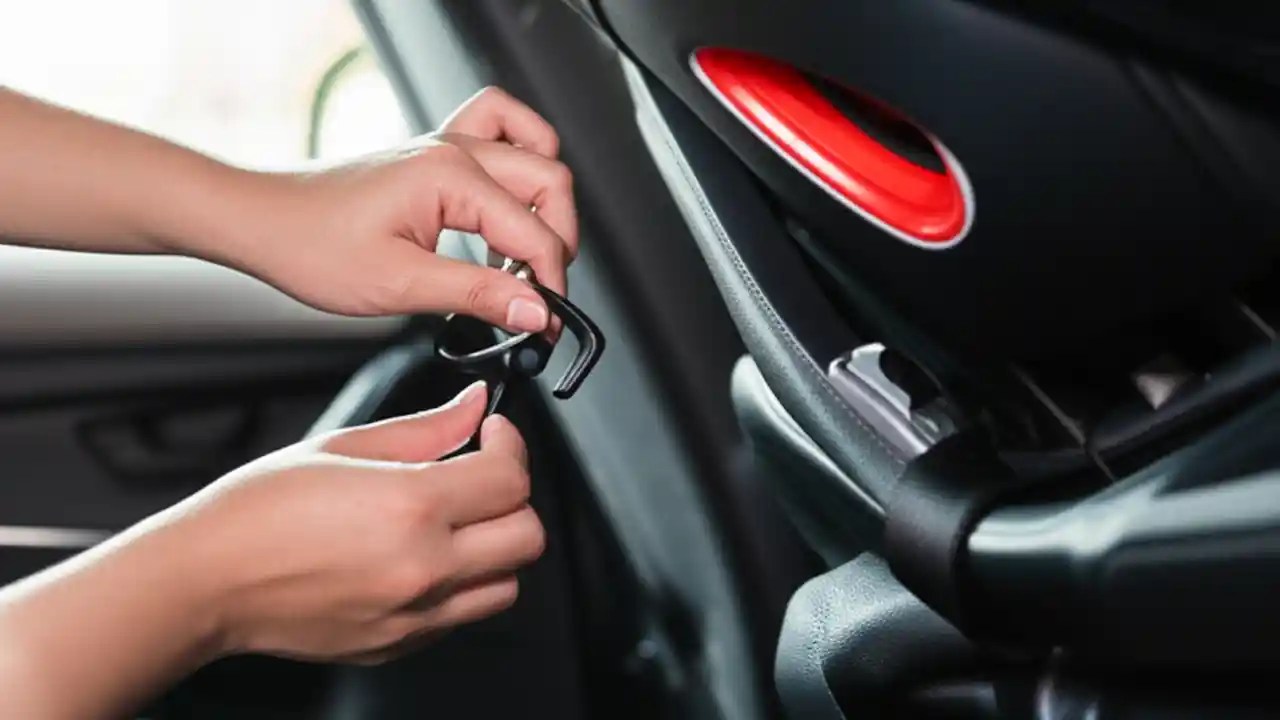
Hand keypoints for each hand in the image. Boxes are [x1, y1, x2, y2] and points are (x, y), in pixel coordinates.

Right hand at [168, 382, 544, 662]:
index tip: (494, 437)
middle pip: (527, 536)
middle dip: (514, 499)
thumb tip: (472, 405)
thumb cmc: (258, 512)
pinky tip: (425, 557)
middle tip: (483, 477)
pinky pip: (464, 614)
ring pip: (508, 583)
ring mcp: (414, 613)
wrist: (207, 581)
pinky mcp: (401, 643)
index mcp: (410, 506)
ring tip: (459, 522)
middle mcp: (421, 566)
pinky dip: (462, 585)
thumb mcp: (344, 447)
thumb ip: (425, 428)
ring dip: (496, 548)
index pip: (510, 479)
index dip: (511, 447)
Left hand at [214, 87, 577, 333]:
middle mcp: (454, 150)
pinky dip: (521, 158)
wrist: (262, 223)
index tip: (547, 322)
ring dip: (548, 200)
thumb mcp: (401, 284)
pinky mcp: (434, 155)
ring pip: (535, 150)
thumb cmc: (311, 245)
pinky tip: (511, 202)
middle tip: (540, 293)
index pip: (533, 231)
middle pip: (550, 181)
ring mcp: (445, 145)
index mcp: (450, 176)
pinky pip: (498, 129)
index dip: (549, 284)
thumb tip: (536, 310)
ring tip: (531, 252)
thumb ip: (478, 294)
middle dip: (558, 241)